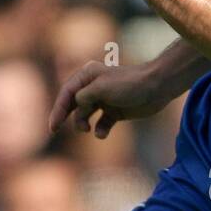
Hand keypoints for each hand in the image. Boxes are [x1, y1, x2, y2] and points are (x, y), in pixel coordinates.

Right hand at [49, 60, 168, 138]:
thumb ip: (83, 97)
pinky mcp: (115, 111)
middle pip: (72, 104)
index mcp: (88, 76)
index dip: (57, 109)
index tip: (53, 125)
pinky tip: (102, 133)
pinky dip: (100, 130)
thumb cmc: (129, 84)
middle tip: (55, 130)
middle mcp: (93, 87)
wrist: (157, 87)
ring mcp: (104, 100)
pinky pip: (101, 123)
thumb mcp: (101, 88)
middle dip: (64, 117)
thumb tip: (77, 106)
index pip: (67, 93)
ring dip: (82, 123)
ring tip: (87, 129)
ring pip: (85, 115)